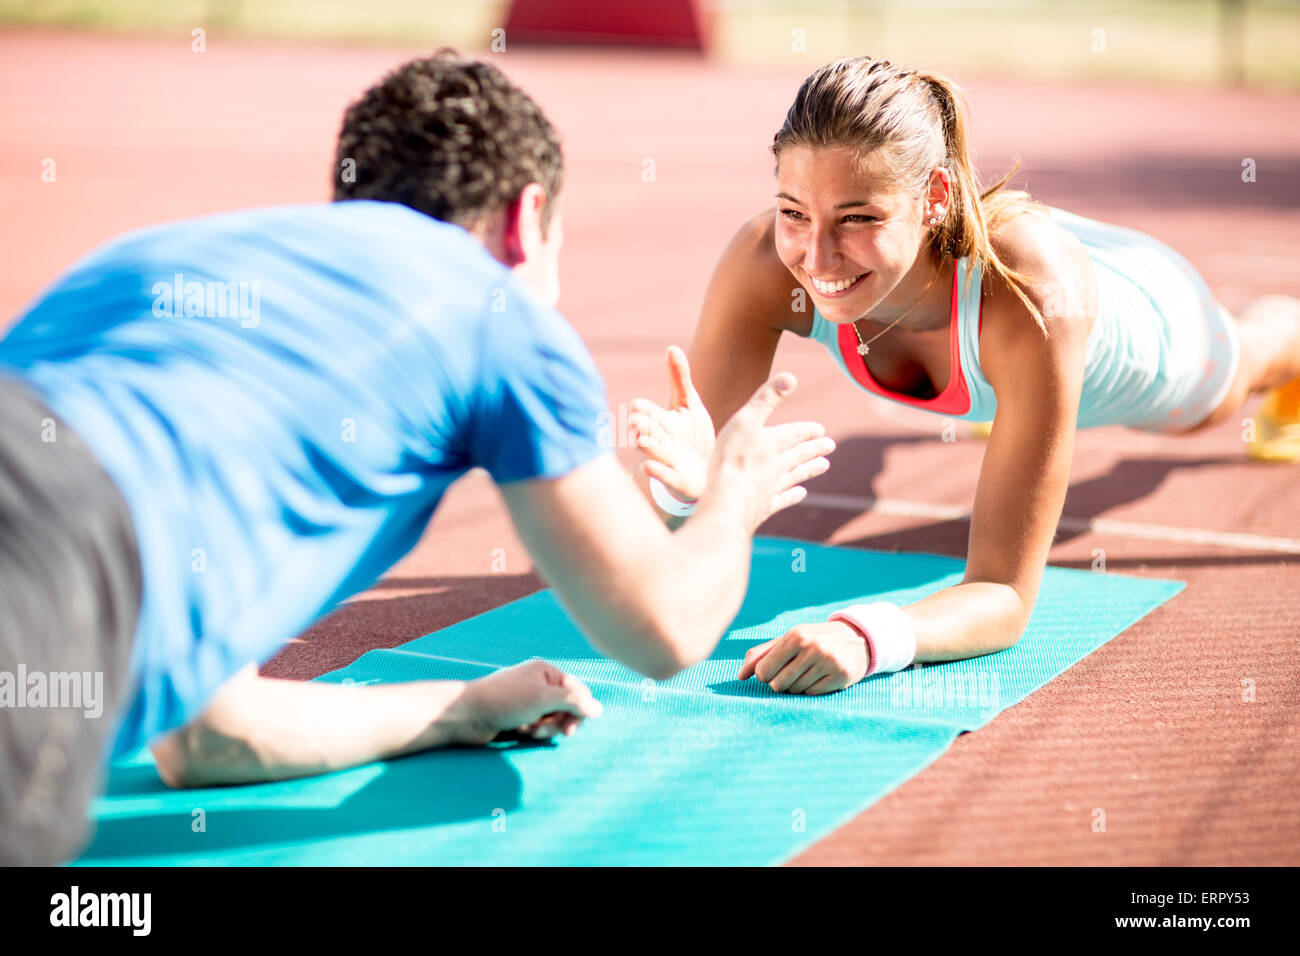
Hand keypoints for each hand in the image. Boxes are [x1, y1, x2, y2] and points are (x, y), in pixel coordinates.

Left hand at [453, 659, 602, 745]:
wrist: (467, 714)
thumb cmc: (504, 701)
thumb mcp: (544, 699)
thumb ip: (574, 703)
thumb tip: (599, 710)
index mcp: (546, 672)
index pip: (577, 691)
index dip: (579, 711)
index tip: (571, 729)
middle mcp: (539, 684)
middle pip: (567, 708)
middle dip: (559, 722)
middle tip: (552, 733)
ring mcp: (528, 701)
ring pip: (553, 720)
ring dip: (545, 729)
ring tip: (528, 730)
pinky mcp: (519, 716)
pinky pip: (538, 727)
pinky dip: (533, 733)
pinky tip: (520, 732)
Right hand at [628, 346, 715, 501]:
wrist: (707, 469)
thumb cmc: (693, 435)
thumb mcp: (689, 404)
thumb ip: (679, 378)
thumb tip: (671, 348)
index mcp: (660, 421)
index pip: (647, 412)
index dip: (643, 410)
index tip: (638, 406)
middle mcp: (659, 440)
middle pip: (646, 431)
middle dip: (641, 427)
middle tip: (636, 421)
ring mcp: (667, 460)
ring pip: (653, 453)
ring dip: (647, 447)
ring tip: (642, 442)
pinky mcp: (677, 479)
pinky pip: (665, 476)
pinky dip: (656, 472)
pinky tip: (647, 467)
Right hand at [707, 372, 834, 531]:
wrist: (726, 503)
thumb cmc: (731, 459)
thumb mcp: (744, 421)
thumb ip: (766, 399)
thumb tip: (790, 377)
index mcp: (772, 442)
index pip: (795, 434)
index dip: (808, 430)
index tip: (821, 430)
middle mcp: (776, 465)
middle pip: (800, 455)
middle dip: (815, 449)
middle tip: (830, 446)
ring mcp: (771, 488)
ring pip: (796, 476)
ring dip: (810, 469)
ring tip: (825, 465)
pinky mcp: (763, 507)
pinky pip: (783, 500)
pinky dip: (793, 496)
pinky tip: (801, 494)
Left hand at [736, 621, 868, 694]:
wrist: (856, 638)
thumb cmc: (813, 639)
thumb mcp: (788, 639)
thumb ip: (761, 655)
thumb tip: (739, 676)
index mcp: (795, 635)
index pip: (763, 670)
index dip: (764, 675)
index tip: (772, 670)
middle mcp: (812, 647)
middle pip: (777, 684)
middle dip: (780, 682)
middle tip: (792, 671)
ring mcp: (828, 662)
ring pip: (795, 691)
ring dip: (797, 685)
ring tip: (807, 671)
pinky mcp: (841, 676)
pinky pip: (812, 694)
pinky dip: (812, 689)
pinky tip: (820, 677)